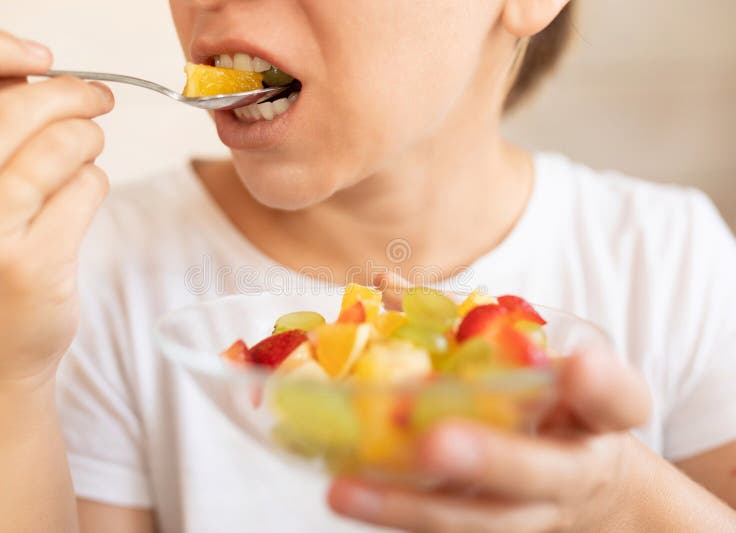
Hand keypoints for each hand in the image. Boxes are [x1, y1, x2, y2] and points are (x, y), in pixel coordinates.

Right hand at [0, 29, 113, 390]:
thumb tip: (8, 72)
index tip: (37, 60)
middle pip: (16, 114)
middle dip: (70, 96)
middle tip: (95, 98)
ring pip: (61, 150)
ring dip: (88, 140)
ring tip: (88, 150)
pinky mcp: (35, 265)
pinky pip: (86, 189)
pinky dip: (95, 182)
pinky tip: (84, 194)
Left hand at [329, 348, 653, 532]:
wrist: (586, 487)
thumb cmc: (549, 406)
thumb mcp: (538, 362)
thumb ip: (470, 324)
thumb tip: (382, 287)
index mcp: (597, 416)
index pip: (617, 401)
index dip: (603, 386)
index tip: (582, 364)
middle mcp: (572, 470)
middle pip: (540, 472)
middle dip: (490, 457)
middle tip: (437, 444)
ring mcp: (534, 514)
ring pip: (480, 519)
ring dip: (412, 506)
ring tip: (347, 490)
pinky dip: (400, 517)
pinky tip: (350, 497)